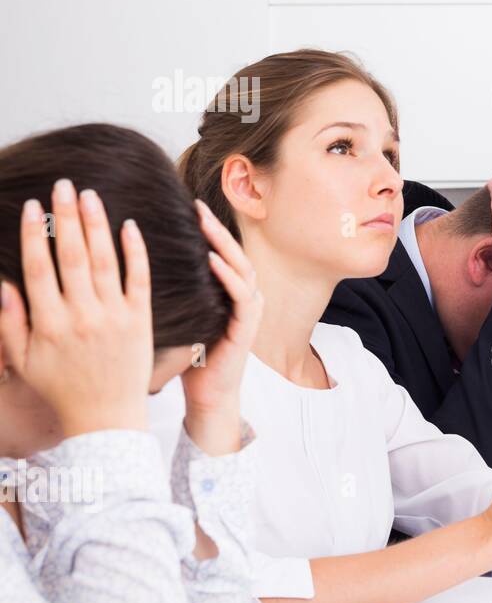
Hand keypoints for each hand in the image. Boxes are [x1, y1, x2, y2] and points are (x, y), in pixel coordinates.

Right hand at [0, 180, 151, 437]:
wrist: (106, 418)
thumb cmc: (61, 388)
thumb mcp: (24, 361)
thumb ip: (9, 323)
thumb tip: (2, 284)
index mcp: (49, 324)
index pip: (40, 268)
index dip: (37, 234)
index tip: (35, 205)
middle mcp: (81, 317)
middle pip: (73, 257)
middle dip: (67, 217)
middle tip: (65, 184)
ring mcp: (114, 317)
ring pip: (106, 262)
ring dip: (98, 225)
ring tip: (92, 195)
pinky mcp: (141, 321)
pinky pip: (139, 280)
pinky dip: (135, 251)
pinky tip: (129, 225)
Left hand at [180, 199, 263, 456]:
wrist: (207, 398)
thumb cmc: (188, 361)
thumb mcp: (177, 317)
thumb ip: (170, 292)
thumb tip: (130, 265)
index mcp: (225, 294)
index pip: (218, 252)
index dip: (205, 229)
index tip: (182, 205)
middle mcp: (243, 297)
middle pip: (233, 251)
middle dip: (215, 227)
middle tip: (196, 204)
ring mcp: (249, 312)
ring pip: (242, 267)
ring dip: (224, 243)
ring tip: (205, 223)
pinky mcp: (247, 328)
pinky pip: (242, 294)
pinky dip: (229, 275)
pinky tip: (213, 260)